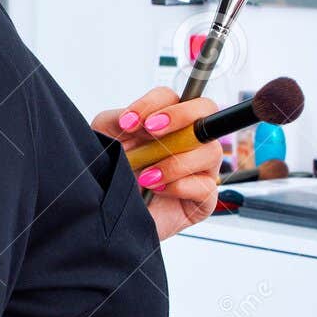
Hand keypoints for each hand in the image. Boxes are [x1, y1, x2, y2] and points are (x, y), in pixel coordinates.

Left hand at [91, 87, 222, 242]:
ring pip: (210, 151)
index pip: (173, 98)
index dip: (155, 103)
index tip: (130, 121)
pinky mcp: (203, 199)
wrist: (109, 218)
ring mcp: (200, 169)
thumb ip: (117, 120)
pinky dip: (178, 186)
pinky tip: (157, 190)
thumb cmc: (113, 178)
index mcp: (167, 123)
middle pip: (208, 110)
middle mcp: (188, 141)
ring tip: (146, 176)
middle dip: (180, 116)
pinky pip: (206, 186)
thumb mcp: (106, 142)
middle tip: (151, 130)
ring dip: (174, 161)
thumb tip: (133, 116)